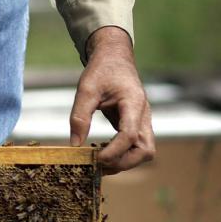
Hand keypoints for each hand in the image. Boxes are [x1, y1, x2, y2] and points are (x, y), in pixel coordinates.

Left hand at [69, 27, 155, 174]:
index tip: (96, 159)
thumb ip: (80, 116)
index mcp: (134, 103)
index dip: (115, 151)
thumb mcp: (86, 89)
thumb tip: (75, 144)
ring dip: (124, 161)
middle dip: (124, 162)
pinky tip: (102, 152)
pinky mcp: (137, 124)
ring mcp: (143, 121)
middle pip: (146, 150)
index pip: (131, 135)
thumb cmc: (102, 70)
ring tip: (98, 162)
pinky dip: (121, 153)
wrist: (114, 57)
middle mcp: (144, 115)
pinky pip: (135, 146)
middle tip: (98, 164)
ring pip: (144, 151)